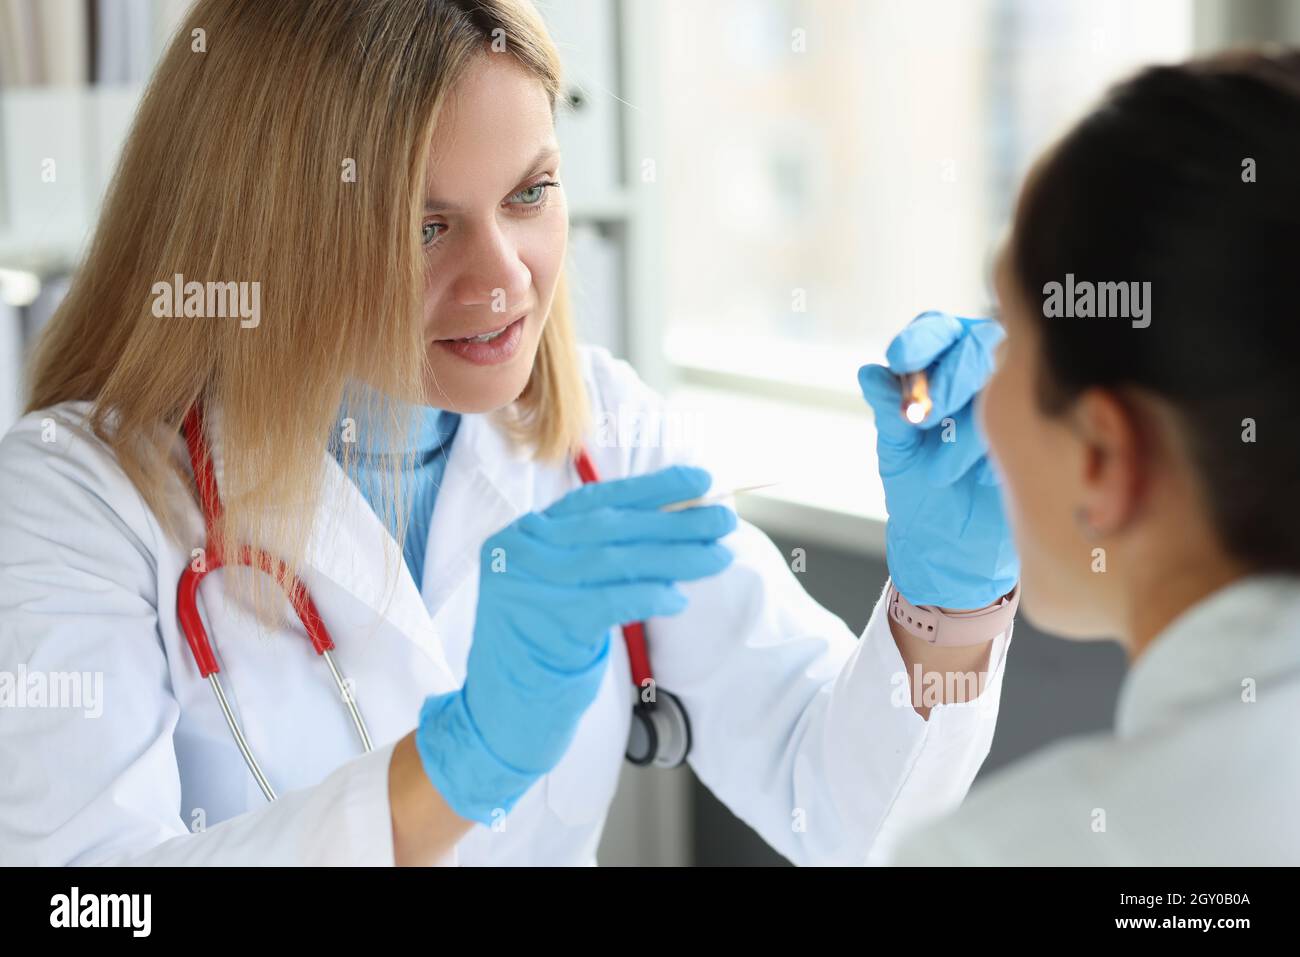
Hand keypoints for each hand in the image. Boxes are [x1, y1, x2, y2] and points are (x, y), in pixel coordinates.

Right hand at [415, 465, 735, 823]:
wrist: (499, 715)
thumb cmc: (542, 649)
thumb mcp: (558, 587)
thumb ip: (595, 552)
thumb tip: (673, 521)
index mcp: (523, 534)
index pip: (595, 500)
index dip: (651, 488)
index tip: (699, 479)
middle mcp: (519, 552)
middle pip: (612, 528)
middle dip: (675, 521)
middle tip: (724, 519)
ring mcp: (529, 586)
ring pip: (618, 562)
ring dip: (676, 558)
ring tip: (718, 556)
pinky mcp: (546, 624)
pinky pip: (612, 601)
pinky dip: (651, 596)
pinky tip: (680, 599)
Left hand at [858, 310, 1018, 608]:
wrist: (955, 547)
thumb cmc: (920, 492)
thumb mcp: (898, 455)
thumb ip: (889, 415)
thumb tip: (871, 374)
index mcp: (940, 367)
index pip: (935, 330)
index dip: (921, 340)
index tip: (901, 361)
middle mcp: (981, 373)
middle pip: (977, 343)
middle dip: (948, 380)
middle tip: (925, 423)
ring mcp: (1015, 398)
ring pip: (1004, 377)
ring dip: (968, 421)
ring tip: (943, 470)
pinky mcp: (1042, 428)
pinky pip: (1030, 416)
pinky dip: (1000, 438)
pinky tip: (981, 472)